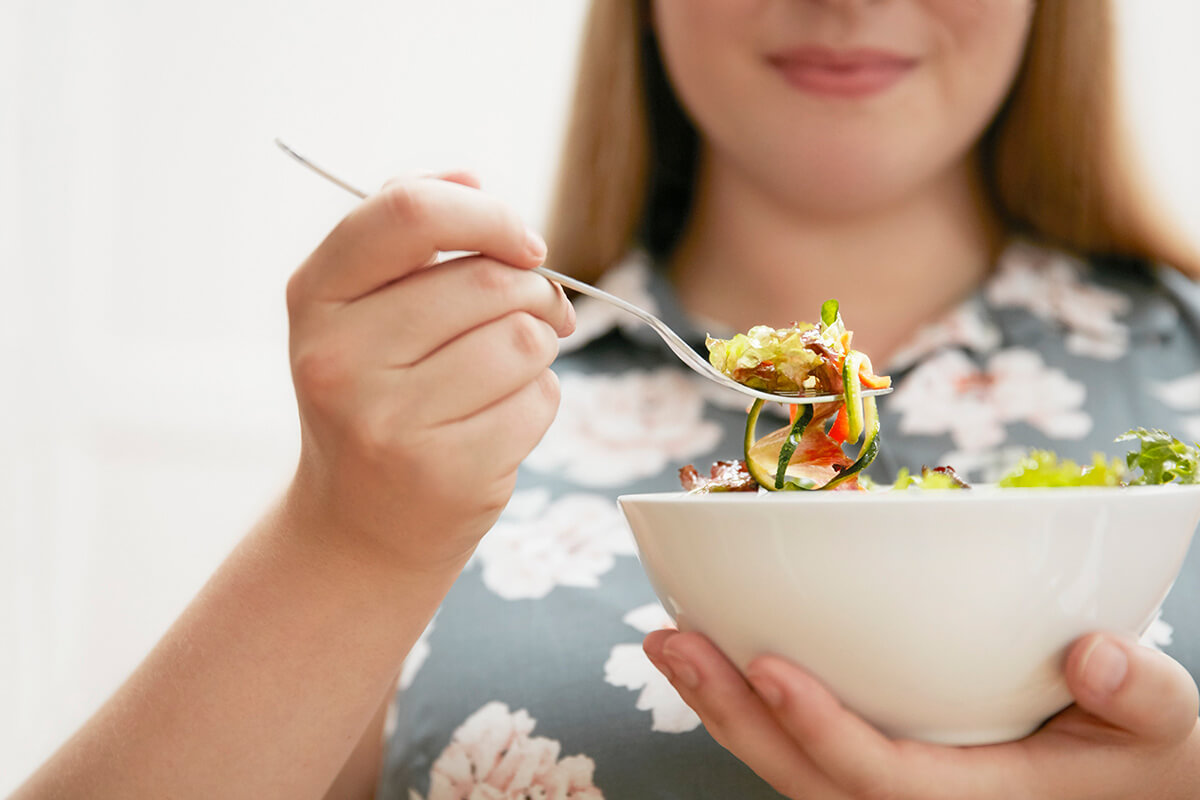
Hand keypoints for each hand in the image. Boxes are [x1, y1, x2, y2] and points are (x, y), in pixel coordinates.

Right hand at [284, 173, 574, 572]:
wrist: (359, 526)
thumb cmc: (376, 398)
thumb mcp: (361, 311)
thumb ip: (412, 233)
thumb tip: (474, 178)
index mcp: (316, 296)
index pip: (410, 212)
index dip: (488, 215)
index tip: (524, 243)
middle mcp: (339, 358)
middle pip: (489, 281)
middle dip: (532, 291)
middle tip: (531, 313)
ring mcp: (389, 421)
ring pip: (523, 339)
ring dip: (539, 347)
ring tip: (507, 369)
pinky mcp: (446, 472)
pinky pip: (538, 400)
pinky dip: (538, 401)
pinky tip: (499, 419)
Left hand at [644, 630, 1199, 798]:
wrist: (1134, 790)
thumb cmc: (1144, 758)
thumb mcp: (1165, 728)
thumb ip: (1141, 695)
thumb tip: (1093, 652)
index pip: (882, 780)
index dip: (820, 729)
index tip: (768, 664)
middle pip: (804, 777)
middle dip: (731, 713)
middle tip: (669, 641)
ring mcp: (892, 789)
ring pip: (787, 767)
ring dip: (721, 707)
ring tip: (666, 641)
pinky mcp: (880, 766)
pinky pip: (799, 753)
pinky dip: (748, 708)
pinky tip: (712, 658)